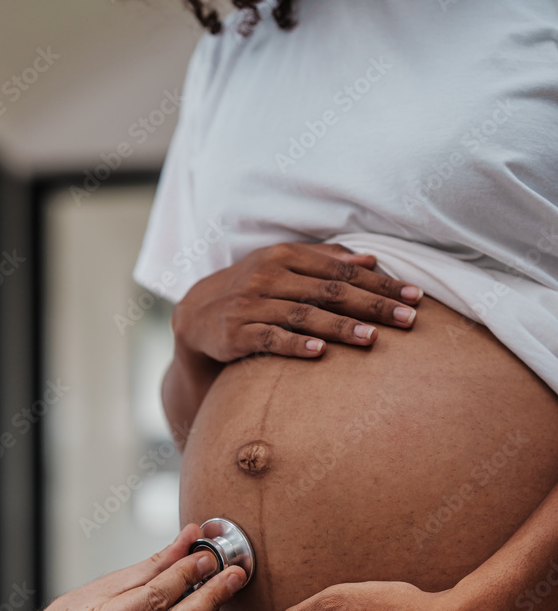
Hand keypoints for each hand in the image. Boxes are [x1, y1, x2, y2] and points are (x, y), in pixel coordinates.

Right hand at [173, 241, 423, 363]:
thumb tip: (372, 257)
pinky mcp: (236, 333)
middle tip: (408, 319)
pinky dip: (294, 345)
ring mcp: (252, 304)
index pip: (343, 269)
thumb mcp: (283, 267)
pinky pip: (269, 339)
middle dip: (373, 305)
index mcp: (286, 255)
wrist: (195, 315)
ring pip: (304, 315)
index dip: (380, 282)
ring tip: (372, 339)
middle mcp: (270, 276)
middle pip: (330, 291)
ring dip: (340, 327)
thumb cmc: (252, 290)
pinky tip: (319, 354)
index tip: (415, 295)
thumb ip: (326, 261)